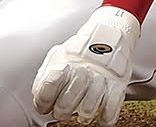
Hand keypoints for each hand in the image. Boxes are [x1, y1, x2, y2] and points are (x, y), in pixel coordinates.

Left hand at [32, 6, 139, 125]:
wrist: (107, 37)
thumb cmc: (80, 52)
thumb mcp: (58, 55)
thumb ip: (46, 74)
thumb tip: (38, 94)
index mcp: (64, 63)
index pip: (48, 86)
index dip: (43, 101)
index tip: (43, 107)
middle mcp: (82, 71)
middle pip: (67, 101)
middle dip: (61, 112)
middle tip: (61, 113)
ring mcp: (100, 78)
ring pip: (89, 107)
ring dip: (84, 116)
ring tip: (81, 116)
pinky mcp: (117, 84)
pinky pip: (112, 106)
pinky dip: (106, 117)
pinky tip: (101, 118)